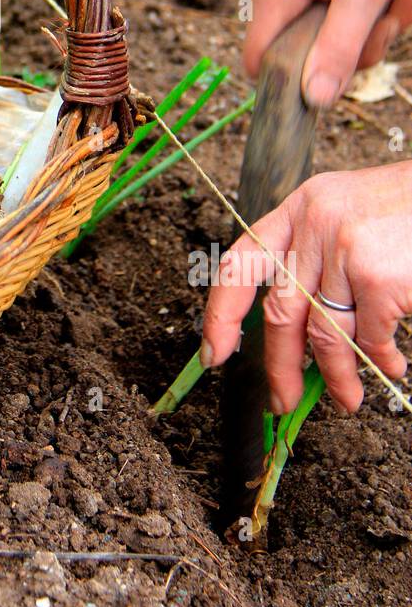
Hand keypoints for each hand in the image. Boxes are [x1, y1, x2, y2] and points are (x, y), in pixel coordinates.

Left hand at [201, 164, 411, 412]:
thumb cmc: (410, 205)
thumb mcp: (348, 208)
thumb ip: (317, 252)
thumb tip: (299, 325)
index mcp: (300, 208)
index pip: (240, 263)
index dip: (220, 314)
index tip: (213, 353)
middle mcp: (315, 225)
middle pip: (279, 310)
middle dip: (279, 366)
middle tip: (281, 401)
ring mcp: (345, 250)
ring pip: (323, 333)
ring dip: (335, 376)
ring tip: (347, 399)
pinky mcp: (379, 277)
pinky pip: (369, 338)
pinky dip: (380, 361)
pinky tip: (391, 366)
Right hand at [243, 0, 411, 104]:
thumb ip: (340, 46)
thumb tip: (312, 102)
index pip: (260, 63)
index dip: (292, 82)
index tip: (337, 79)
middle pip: (313, 47)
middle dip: (361, 40)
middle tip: (388, 11)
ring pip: (346, 25)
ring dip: (384, 14)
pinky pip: (361, 0)